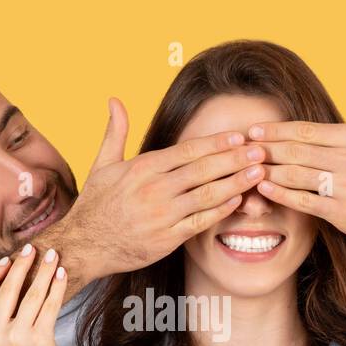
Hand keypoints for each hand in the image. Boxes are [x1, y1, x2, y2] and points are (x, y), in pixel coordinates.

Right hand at [0, 244, 69, 345]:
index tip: (7, 261)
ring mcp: (14, 338)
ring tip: (53, 255)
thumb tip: (9, 294)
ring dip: (43, 270)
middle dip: (20, 265)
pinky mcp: (38, 341)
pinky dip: (57, 287)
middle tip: (31, 248)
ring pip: (30, 294)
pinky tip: (62, 274)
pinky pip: (48, 305)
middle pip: (6, 289)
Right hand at [61, 98, 267, 279]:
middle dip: (235, 158)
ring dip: (236, 182)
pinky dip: (220, 211)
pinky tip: (238, 200)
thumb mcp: (103, 164)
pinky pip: (200, 222)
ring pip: (207, 195)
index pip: (187, 150)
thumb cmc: (95, 204)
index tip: (239, 136)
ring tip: (258, 172)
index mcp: (142, 167)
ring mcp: (162, 215)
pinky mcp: (167, 238)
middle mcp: (154, 189)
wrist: (84, 245)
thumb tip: (115, 99)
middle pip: (203, 170)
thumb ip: (116, 132)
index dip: (216, 143)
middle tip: (261, 150)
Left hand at [247, 62, 345, 255]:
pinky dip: (282, 195)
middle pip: (297, 151)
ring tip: (246, 168)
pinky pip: (305, 201)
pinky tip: (263, 189)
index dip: (276, 130)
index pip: (306, 130)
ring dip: (269, 171)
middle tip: (242, 149)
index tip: (252, 130)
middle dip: (267, 149)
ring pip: (297, 175)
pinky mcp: (342, 212)